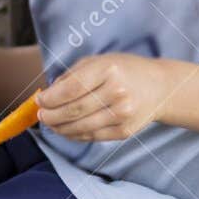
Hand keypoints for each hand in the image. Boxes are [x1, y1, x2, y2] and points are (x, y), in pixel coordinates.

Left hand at [37, 53, 170, 140]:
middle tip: (41, 116)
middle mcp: (117, 92)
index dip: (50, 98)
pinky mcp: (125, 131)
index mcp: (108, 70)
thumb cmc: (123, 70)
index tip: (40, 100)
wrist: (159, 88)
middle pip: (73, 110)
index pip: (71, 88)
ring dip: (60, 128)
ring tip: (51, 124)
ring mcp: (123, 114)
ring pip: (81, 127)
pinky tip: (67, 130)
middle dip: (51, 115)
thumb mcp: (98, 62)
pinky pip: (92, 136)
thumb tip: (47, 96)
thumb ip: (72, 76)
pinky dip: (75, 135)